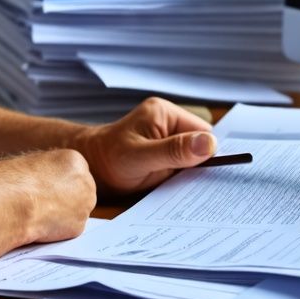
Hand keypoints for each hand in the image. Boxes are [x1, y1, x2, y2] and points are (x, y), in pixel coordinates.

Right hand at [13, 148, 96, 242]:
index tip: (49, 190)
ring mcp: (85, 205)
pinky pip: (70, 229)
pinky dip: (57, 229)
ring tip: (40, 213)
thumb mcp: (35, 163)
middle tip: (47, 204)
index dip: (61, 183)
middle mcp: (86, 182)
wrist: (13, 201)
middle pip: (82, 192)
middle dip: (68, 199)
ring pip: (77, 212)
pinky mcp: (79, 226)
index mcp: (75, 161)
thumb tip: (50, 181)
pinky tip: (42, 224)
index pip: (75, 173)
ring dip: (63, 214)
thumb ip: (50, 172)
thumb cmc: (16, 180)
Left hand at [75, 97, 214, 194]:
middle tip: (195, 184)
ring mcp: (166, 136)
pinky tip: (178, 186)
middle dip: (199, 164)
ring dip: (191, 171)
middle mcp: (168, 120)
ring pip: (194, 155)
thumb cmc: (109, 160)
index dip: (208, 154)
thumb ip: (174, 150)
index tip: (207, 175)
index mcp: (165, 112)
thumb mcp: (141, 157)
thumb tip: (209, 144)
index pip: (203, 132)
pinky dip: (183, 176)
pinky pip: (183, 162)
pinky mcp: (164, 150)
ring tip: (183, 185)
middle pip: (200, 143)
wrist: (90, 169)